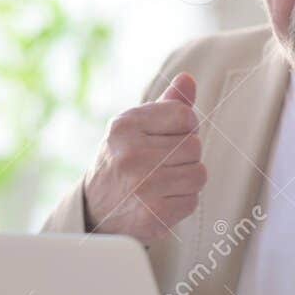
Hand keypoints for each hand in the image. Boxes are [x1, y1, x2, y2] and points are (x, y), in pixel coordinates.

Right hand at [82, 73, 207, 241]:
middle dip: (185, 156)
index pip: (184, 116)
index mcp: (125, 125)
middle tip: (162, 165)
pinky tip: (160, 201)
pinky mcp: (152, 215)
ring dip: (187, 180)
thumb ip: (166, 105)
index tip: (167, 138)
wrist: (95, 211)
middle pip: (194, 146)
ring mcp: (141, 186)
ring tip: (163, 183)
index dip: (184, 128)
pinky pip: (192, 200)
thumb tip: (188, 79)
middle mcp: (130, 154)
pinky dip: (182, 202)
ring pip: (199, 174)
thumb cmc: (122, 161)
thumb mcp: (135, 127)